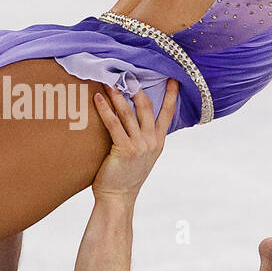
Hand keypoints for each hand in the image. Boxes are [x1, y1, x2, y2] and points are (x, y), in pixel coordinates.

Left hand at [90, 79, 178, 202]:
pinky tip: (98, 99)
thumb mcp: (141, 155)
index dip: (171, 95)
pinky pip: (113, 124)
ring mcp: (140, 145)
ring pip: (128, 113)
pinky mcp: (125, 149)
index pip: (167, 113)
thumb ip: (142, 137)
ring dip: (118, 95)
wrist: (119, 197)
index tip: (174, 78)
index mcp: (158, 141)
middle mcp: (152, 141)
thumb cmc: (125, 176)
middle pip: (146, 107)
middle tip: (127, 73)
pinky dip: (105, 109)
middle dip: (137, 88)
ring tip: (109, 82)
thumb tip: (132, 117)